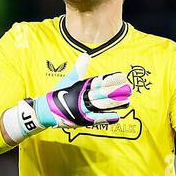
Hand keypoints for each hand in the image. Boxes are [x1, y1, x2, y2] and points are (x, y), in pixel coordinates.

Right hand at [3, 53, 132, 141]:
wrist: (45, 110)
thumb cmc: (59, 94)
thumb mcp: (69, 79)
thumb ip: (79, 69)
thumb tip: (85, 55)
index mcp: (80, 86)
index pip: (99, 81)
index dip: (112, 79)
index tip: (123, 76)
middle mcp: (81, 97)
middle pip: (103, 93)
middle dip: (117, 91)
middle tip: (130, 89)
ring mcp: (82, 109)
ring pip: (101, 106)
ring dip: (115, 104)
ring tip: (128, 101)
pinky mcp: (81, 120)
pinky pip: (96, 119)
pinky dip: (106, 118)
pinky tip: (117, 117)